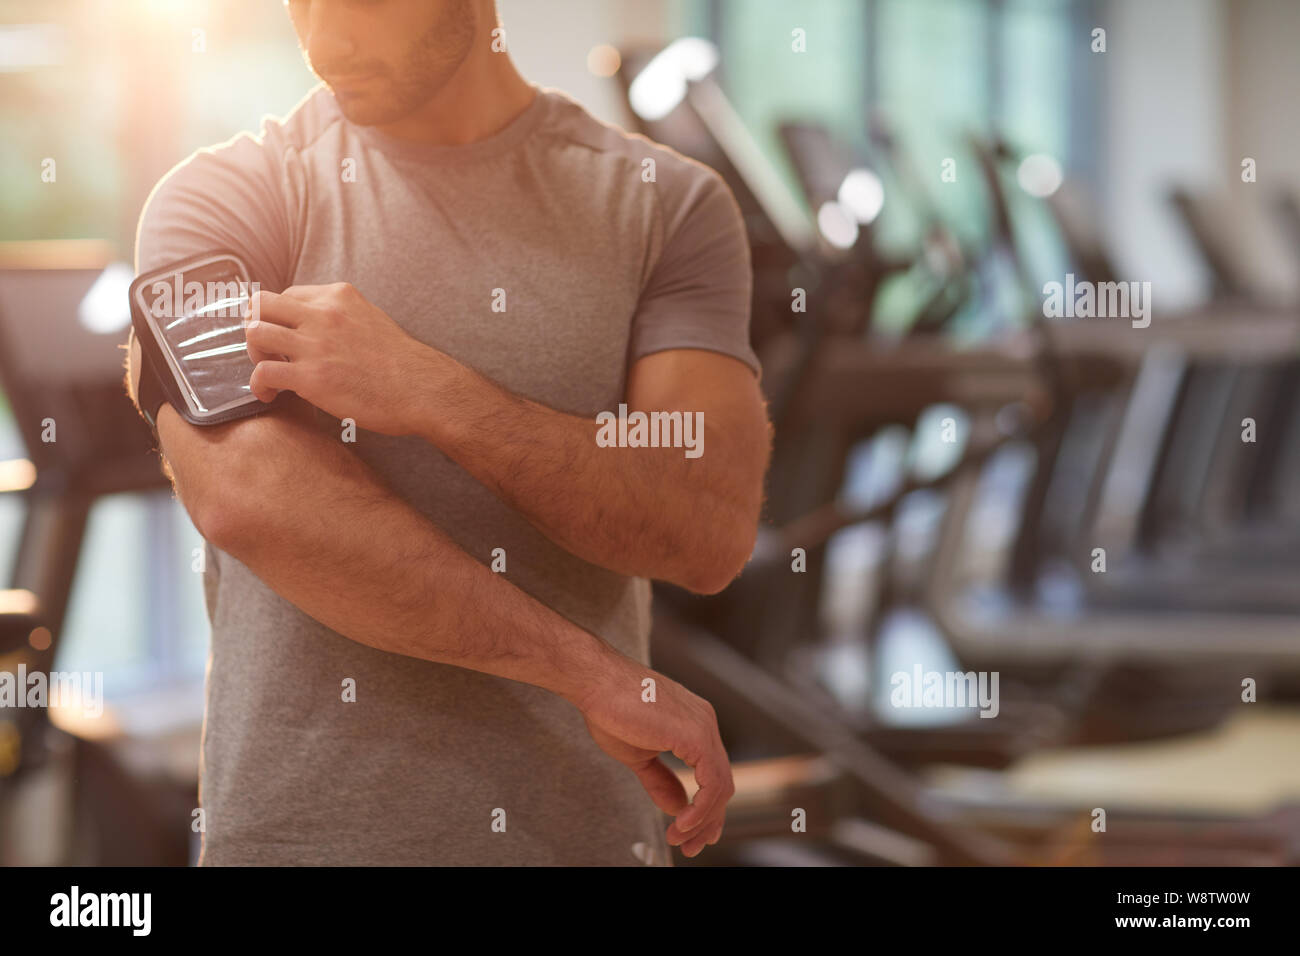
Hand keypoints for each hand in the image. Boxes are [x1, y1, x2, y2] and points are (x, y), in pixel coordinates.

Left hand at [243, 282, 432, 435]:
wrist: (422, 389)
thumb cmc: (402, 363)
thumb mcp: (372, 319)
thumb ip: (343, 317)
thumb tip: (323, 327)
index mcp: (338, 297)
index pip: (285, 294)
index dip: (277, 317)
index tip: (282, 336)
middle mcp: (323, 314)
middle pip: (260, 304)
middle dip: (254, 326)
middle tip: (265, 350)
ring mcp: (315, 344)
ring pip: (254, 333)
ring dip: (254, 354)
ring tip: (269, 371)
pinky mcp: (312, 377)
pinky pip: (263, 372)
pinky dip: (258, 385)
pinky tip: (270, 395)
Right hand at [572, 651, 734, 858]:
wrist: (595, 682)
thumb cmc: (610, 709)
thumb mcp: (639, 755)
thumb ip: (660, 780)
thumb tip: (677, 806)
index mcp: (694, 724)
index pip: (712, 773)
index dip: (705, 808)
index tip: (691, 833)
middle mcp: (705, 722)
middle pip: (721, 783)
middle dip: (708, 821)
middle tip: (691, 847)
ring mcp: (704, 727)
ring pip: (720, 786)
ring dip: (703, 820)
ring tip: (681, 839)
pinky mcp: (697, 734)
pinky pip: (712, 782)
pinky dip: (701, 809)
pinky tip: (681, 822)